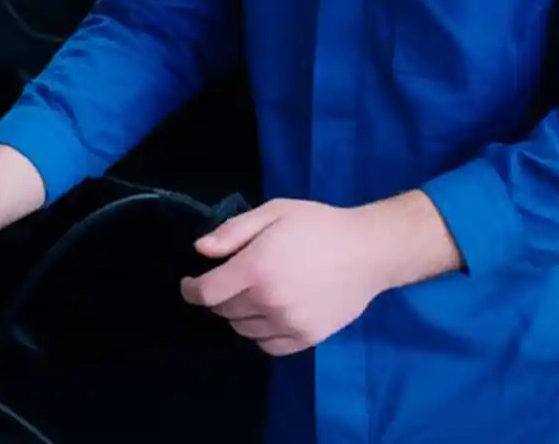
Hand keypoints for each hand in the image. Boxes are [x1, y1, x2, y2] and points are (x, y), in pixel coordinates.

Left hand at [180, 194, 461, 355]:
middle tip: (231, 280)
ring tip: (254, 294)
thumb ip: (233, 232)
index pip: (206, 293)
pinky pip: (267, 346)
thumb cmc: (318, 226)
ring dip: (239, 315)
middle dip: (218, 296)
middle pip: (224, 311)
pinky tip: (270, 313)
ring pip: (243, 330)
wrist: (368, 251)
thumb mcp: (273, 212)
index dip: (190, 289)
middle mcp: (269, 301)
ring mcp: (288, 323)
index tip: (190, 282)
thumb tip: (201, 251)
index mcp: (256, 268)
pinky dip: (260, 333)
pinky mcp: (307, 338)